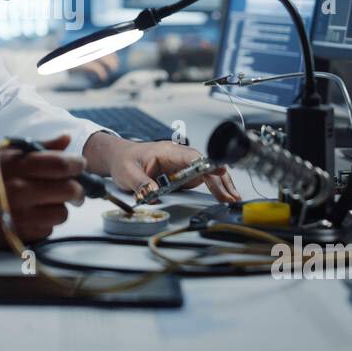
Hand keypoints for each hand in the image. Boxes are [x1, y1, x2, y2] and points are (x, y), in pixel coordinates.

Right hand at [0, 133, 84, 247]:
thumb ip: (35, 147)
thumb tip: (66, 140)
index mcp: (14, 165)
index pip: (63, 164)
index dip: (78, 165)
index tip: (77, 166)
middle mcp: (18, 191)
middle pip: (70, 190)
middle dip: (75, 188)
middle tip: (70, 186)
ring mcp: (18, 216)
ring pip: (62, 213)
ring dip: (60, 207)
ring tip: (45, 201)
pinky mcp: (16, 236)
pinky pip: (47, 230)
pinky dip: (45, 222)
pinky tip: (30, 215)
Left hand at [83, 132, 240, 202]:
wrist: (120, 156)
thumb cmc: (125, 160)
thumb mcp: (128, 173)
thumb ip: (141, 184)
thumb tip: (153, 195)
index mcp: (167, 152)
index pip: (192, 157)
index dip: (207, 165)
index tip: (220, 172)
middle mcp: (178, 156)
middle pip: (205, 166)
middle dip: (220, 179)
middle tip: (231, 196)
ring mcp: (182, 165)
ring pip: (207, 172)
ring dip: (220, 184)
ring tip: (231, 198)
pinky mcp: (182, 174)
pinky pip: (201, 178)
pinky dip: (213, 187)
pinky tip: (222, 195)